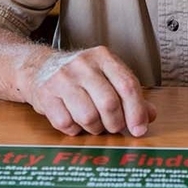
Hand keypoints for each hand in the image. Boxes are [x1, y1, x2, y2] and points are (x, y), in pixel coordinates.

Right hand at [21, 47, 156, 136]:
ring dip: (95, 128)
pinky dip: (75, 130)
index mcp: (104, 57)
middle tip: (114, 127)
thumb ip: (130, 95)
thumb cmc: (81, 76)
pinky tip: (75, 122)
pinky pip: (66, 123)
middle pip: (109, 103)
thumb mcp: (108, 76)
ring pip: (88, 116)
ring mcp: (62, 79)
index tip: (139, 129)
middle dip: (115, 123)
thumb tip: (149, 116)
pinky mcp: (45, 94)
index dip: (137, 111)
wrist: (38, 68)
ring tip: (94, 124)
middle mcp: (83, 65)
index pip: (127, 85)